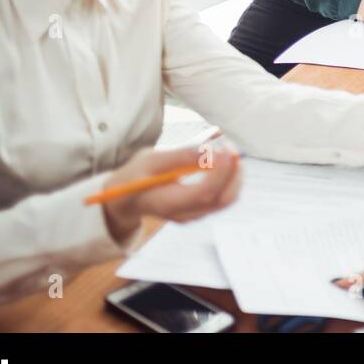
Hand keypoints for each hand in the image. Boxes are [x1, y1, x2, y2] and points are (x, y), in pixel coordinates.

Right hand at [101, 144, 241, 242]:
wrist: (128, 198)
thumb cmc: (138, 174)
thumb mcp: (151, 160)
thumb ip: (180, 156)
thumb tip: (209, 150)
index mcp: (167, 203)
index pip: (202, 194)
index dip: (219, 173)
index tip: (226, 152)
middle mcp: (184, 215)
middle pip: (220, 199)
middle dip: (232, 173)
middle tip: (231, 147)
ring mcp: (194, 215)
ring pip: (227, 200)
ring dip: (235, 175)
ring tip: (228, 150)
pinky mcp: (201, 210)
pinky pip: (224, 198)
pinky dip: (230, 179)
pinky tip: (225, 161)